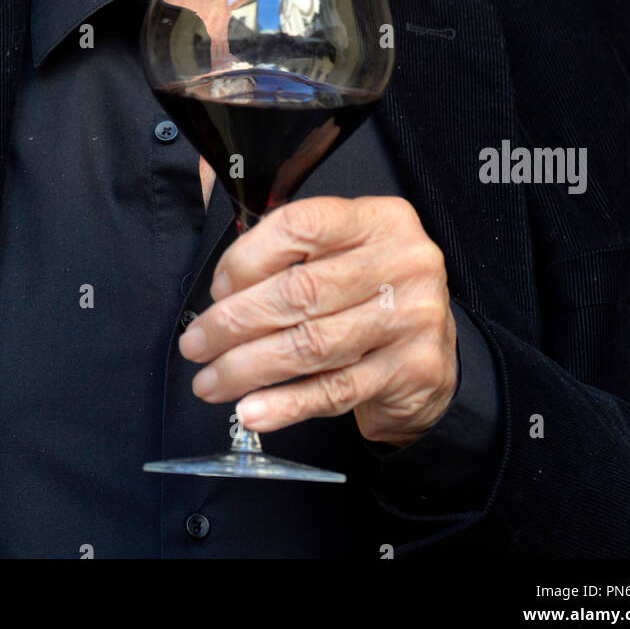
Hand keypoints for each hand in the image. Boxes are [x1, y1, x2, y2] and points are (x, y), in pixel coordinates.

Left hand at [178, 195, 457, 446]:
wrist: (432, 354)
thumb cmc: (371, 294)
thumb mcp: (342, 251)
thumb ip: (285, 240)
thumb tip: (216, 236)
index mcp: (380, 220)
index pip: (302, 226)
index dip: (248, 257)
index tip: (217, 288)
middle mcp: (403, 262)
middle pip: (301, 292)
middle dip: (235, 322)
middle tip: (197, 343)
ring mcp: (412, 318)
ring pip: (312, 345)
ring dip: (249, 367)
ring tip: (211, 380)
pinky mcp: (412, 370)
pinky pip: (335, 390)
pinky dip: (286, 404)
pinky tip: (252, 409)